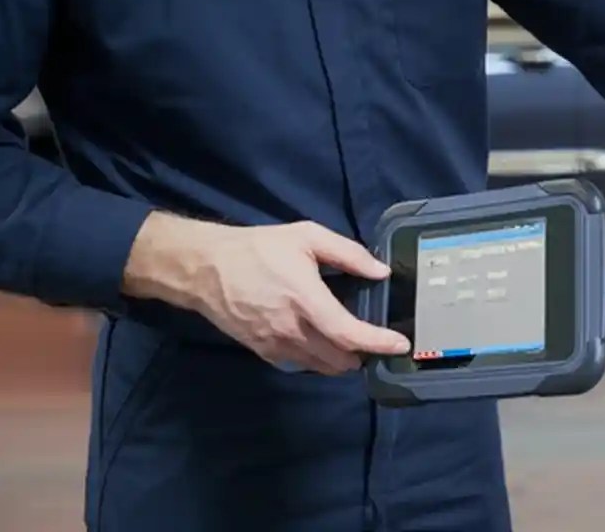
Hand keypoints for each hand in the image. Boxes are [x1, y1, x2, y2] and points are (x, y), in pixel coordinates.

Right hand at [123, 213, 410, 374]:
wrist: (204, 269)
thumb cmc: (258, 249)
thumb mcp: (307, 237)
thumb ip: (348, 254)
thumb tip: (380, 271)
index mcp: (307, 301)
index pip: (349, 334)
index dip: (378, 343)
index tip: (400, 345)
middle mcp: (293, 330)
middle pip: (340, 359)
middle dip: (364, 354)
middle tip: (376, 341)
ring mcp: (276, 345)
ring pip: (321, 366)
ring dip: (342, 360)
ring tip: (352, 344)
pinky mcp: (262, 351)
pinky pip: (299, 364)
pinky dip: (317, 360)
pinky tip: (322, 344)